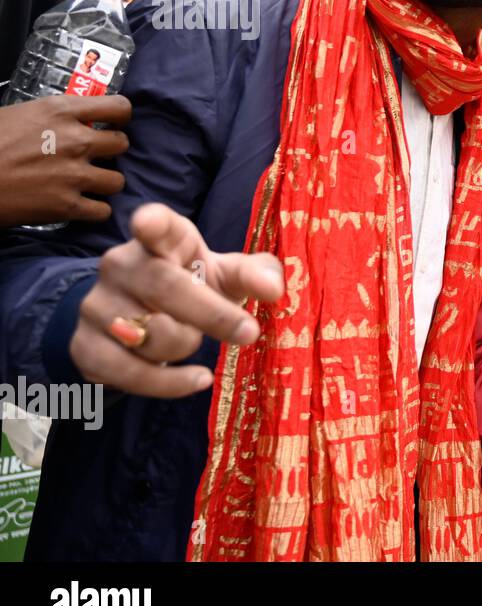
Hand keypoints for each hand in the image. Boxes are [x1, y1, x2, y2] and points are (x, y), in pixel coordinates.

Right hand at [0, 95, 130, 227]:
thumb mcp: (19, 115)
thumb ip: (53, 118)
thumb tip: (73, 120)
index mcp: (61, 111)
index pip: (120, 107)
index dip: (120, 117)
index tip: (114, 124)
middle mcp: (76, 141)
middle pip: (122, 144)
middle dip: (112, 151)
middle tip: (96, 157)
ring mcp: (74, 175)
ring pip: (118, 180)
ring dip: (105, 183)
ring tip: (87, 184)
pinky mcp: (67, 206)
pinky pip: (103, 210)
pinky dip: (94, 210)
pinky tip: (80, 206)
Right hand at [70, 203, 284, 397]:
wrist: (145, 319)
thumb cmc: (194, 285)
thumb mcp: (226, 275)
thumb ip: (254, 275)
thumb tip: (272, 288)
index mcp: (161, 240)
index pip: (155, 225)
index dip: (151, 223)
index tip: (146, 222)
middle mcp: (121, 264)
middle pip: (164, 286)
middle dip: (211, 314)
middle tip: (249, 333)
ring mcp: (97, 305)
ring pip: (150, 334)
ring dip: (186, 345)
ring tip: (190, 338)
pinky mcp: (85, 345)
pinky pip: (129, 372)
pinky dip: (169, 382)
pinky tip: (197, 379)